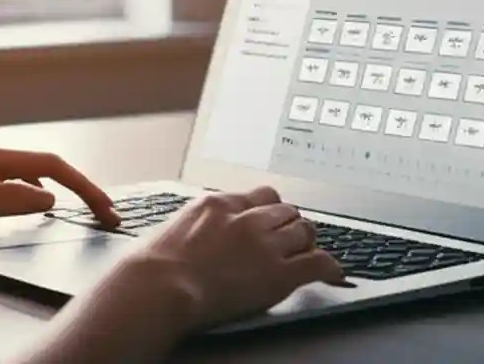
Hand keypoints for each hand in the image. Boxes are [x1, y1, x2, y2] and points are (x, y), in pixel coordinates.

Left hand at [0, 147, 118, 228]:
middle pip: (48, 168)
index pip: (53, 166)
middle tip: (103, 214)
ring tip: (77, 211)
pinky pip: (12, 187)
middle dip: (79, 189)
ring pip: (31, 177)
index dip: (84, 186)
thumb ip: (10, 198)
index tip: (105, 209)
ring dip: (57, 191)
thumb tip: (51, 197)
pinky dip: (29, 197)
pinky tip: (25, 210)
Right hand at [22, 186, 344, 362]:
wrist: (158, 287)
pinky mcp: (278, 273)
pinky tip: (332, 273)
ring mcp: (265, 244)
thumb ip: (197, 224)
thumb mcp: (172, 228)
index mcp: (219, 203)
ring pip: (304, 231)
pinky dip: (328, 267)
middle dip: (289, 225)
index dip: (269, 210)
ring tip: (306, 253)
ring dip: (305, 243)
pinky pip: (317, 263)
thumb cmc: (151, 267)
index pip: (260, 196)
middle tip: (290, 240)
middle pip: (286, 211)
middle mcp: (247, 217)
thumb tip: (196, 233)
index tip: (271, 220)